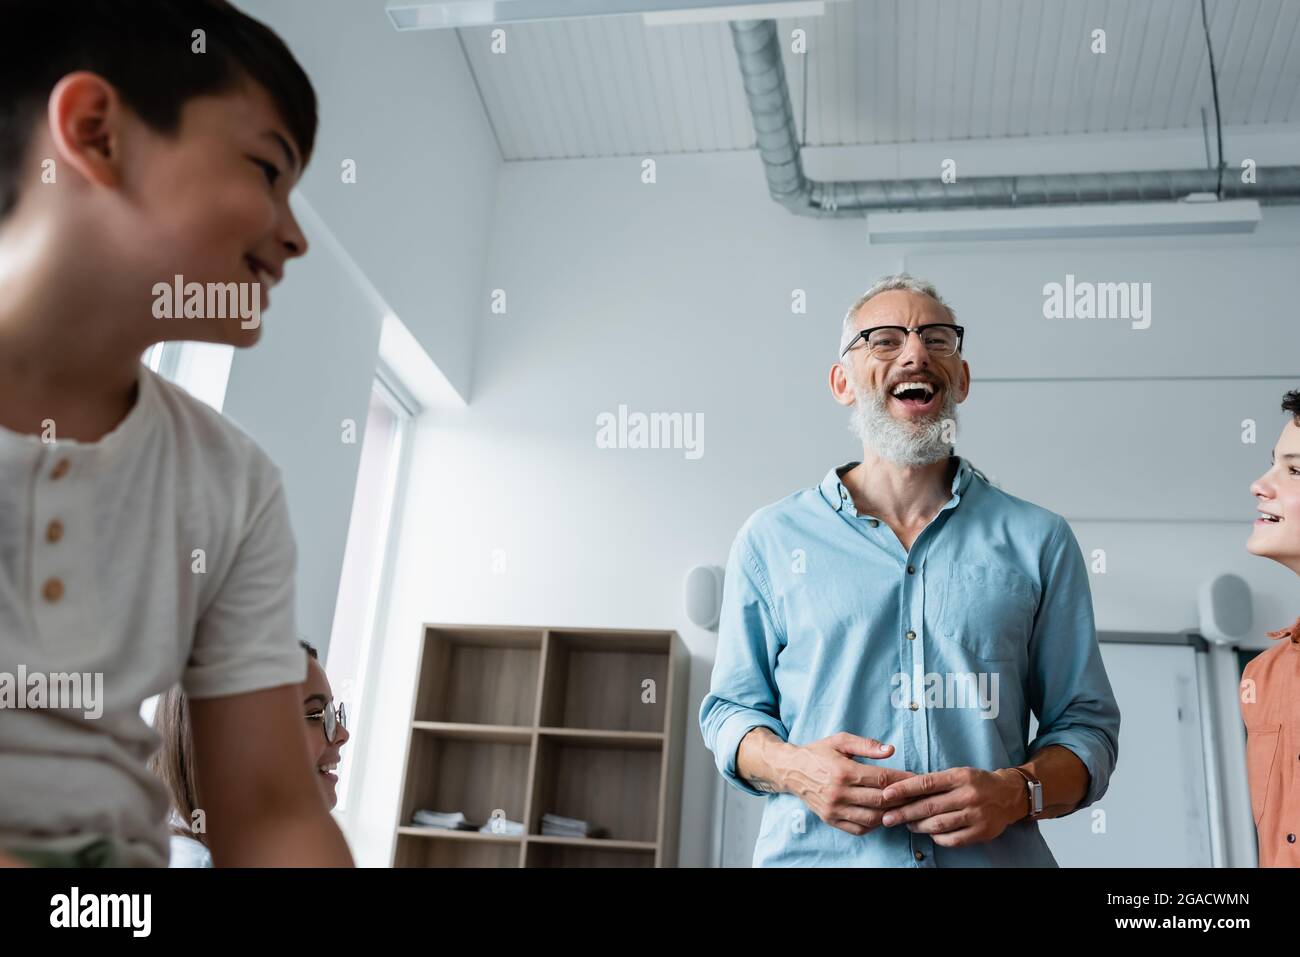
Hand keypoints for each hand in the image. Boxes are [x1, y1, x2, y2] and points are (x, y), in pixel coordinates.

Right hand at [780, 732, 915, 835]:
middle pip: (880, 800)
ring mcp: (834, 809)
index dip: (902, 779)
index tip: (916, 778)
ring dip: (891, 813)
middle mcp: (838, 793)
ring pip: (873, 818)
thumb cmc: (818, 753)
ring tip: (901, 805)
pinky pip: (859, 828)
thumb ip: (866, 745)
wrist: (791, 770)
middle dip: (902, 797)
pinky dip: (874, 824)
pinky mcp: (830, 819)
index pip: (881, 779)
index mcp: (843, 771)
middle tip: (914, 793)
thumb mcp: (840, 741)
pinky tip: (881, 814)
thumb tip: (890, 750)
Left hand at [878, 767, 1025, 846]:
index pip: (926, 783)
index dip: (904, 789)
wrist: (1010, 795)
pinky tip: (929, 833)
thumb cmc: (977, 782)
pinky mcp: (981, 832)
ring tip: (907, 825)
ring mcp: (976, 815)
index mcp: (960, 777)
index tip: (886, 795)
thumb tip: (904, 790)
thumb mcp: (958, 774)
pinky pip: (952, 839)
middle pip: (929, 806)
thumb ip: (935, 782)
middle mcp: (968, 795)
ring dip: (918, 826)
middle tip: (887, 817)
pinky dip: (937, 837)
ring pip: (939, 824)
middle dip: (904, 813)